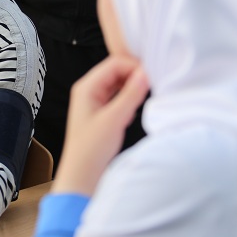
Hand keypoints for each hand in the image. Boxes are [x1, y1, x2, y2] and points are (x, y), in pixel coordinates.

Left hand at [53, 55, 148, 195]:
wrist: (83, 173)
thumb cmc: (92, 148)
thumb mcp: (114, 119)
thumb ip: (130, 95)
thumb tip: (145, 73)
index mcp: (86, 87)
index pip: (114, 63)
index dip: (134, 66)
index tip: (152, 76)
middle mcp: (89, 90)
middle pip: (116, 71)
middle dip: (134, 76)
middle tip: (153, 85)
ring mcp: (94, 100)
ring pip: (118, 84)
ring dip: (133, 87)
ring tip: (145, 97)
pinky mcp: (101, 111)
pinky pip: (118, 96)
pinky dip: (129, 98)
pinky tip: (135, 109)